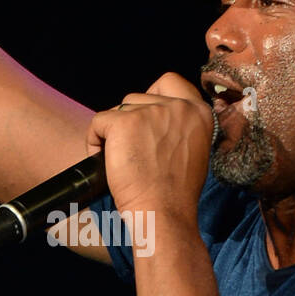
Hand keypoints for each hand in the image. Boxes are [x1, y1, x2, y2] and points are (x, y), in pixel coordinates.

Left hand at [86, 72, 213, 221]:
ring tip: (121, 161)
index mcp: (200, 113)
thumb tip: (152, 119)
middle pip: (139, 97)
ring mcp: (151, 111)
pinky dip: (94, 141)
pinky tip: (104, 161)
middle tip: (132, 152)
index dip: (152, 95)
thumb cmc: (175, 194)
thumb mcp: (192, 151)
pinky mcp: (124, 121)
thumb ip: (179, 128)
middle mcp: (179, 106)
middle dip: (129, 121)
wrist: (163, 214)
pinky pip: (98, 122)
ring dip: (113, 133)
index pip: (170, 82)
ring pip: (119, 110)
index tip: (144, 117)